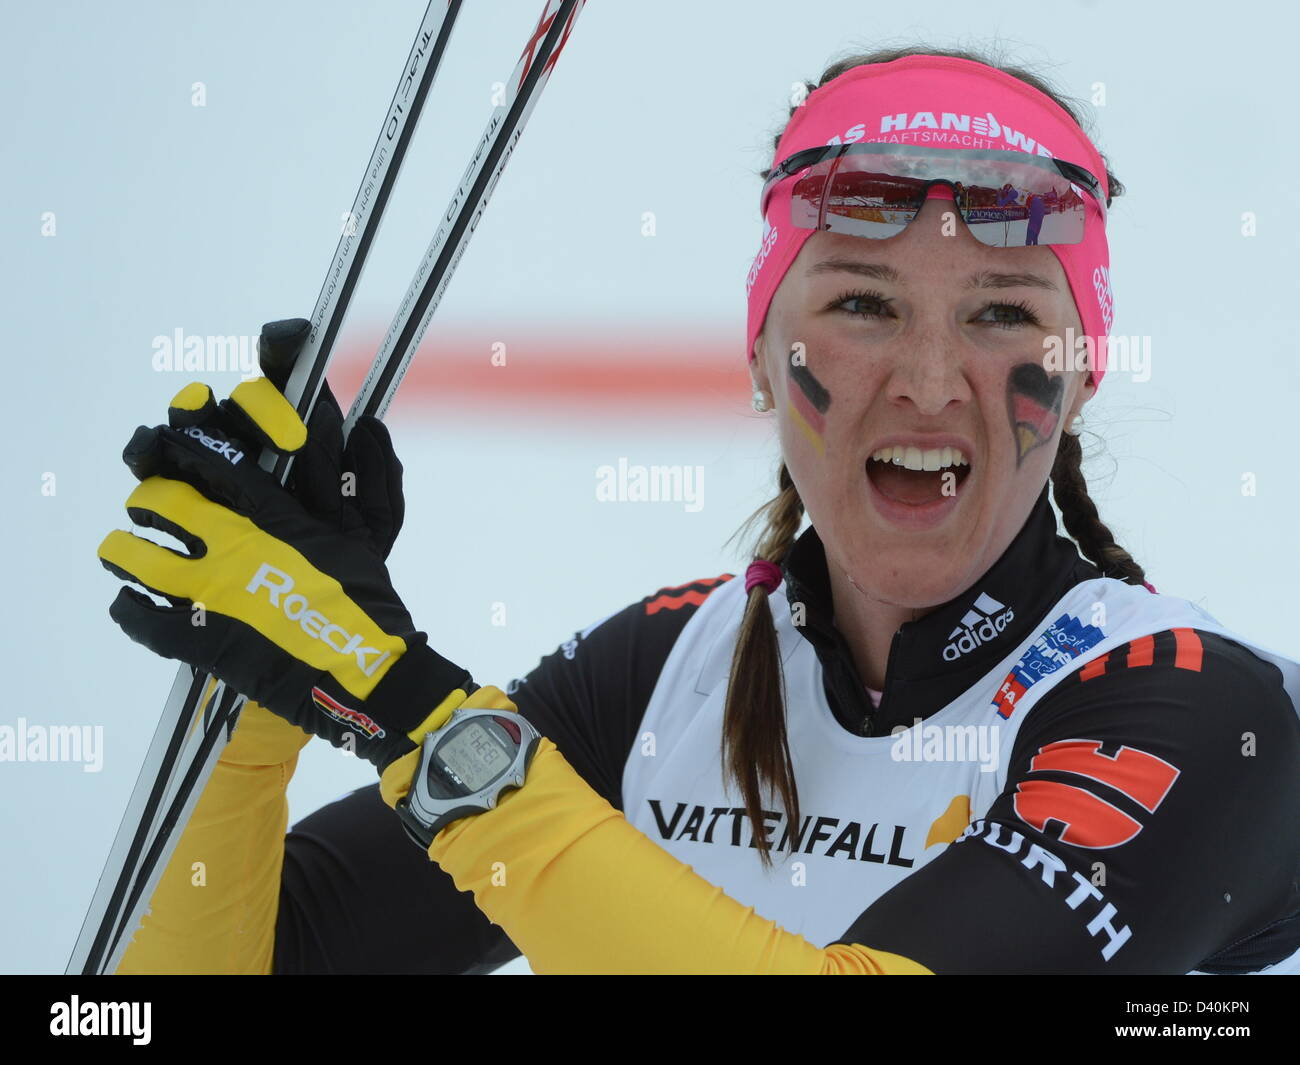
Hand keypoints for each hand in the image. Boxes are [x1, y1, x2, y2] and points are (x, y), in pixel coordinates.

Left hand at [97, 341, 473, 771]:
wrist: (362, 673)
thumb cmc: (369, 605)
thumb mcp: (363, 539)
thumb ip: (359, 485)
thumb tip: (364, 428)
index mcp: (274, 521)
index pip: (216, 465)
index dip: (187, 448)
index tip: (173, 445)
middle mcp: (231, 548)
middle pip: (164, 502)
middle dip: (149, 496)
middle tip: (147, 502)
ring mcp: (207, 594)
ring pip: (138, 557)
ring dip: (124, 548)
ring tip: (120, 547)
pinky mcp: (195, 640)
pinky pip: (140, 618)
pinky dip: (127, 607)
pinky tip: (127, 601)